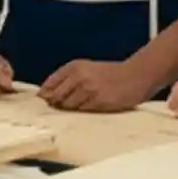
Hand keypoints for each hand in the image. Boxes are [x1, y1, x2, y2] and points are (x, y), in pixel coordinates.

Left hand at [38, 59, 153, 111]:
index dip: (44, 94)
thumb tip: (47, 94)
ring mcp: (89, 90)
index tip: (41, 102)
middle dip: (54, 104)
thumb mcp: (86, 68)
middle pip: (55, 97)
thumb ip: (68, 79)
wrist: (136, 75)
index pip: (50, 83)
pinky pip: (83, 111)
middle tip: (56, 110)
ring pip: (68, 106)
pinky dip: (82, 112)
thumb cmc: (110, 73)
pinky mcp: (99, 102)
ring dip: (69, 110)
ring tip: (77, 108)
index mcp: (74, 66)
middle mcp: (79, 76)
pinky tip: (88, 108)